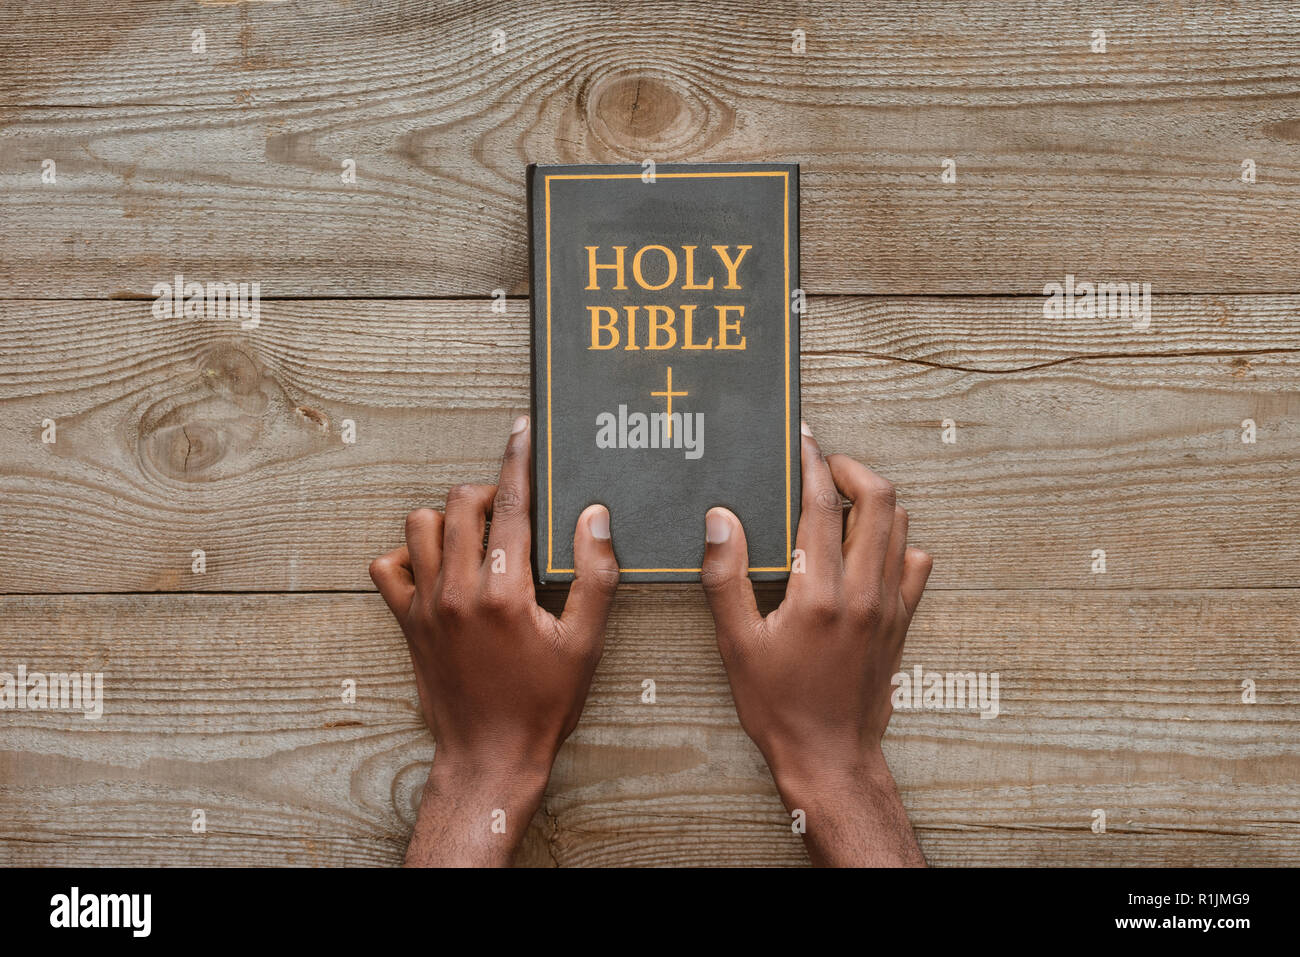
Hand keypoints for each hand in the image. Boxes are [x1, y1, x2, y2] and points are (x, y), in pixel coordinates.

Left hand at [369, 415, 619, 865]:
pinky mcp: (405, 623)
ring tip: (478, 536)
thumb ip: (594, 575)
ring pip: (418, 526)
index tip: (521, 430)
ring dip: (448, 518)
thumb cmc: (543, 704)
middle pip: (458, 504)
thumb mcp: (586, 643)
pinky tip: (438, 566)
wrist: (490, 757)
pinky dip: (408, 555)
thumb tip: (593, 517)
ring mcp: (424, 606)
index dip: (519, 462)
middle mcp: (456, 591)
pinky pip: (388, 567)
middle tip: (512, 510)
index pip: (510, 506)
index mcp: (504, 591)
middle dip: (487, 492)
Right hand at [700, 421, 931, 865]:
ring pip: (902, 526)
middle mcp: (866, 592)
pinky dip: (897, 541)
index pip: (824, 505)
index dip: (812, 463)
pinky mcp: (903, 622)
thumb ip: (725, 577)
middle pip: (880, 500)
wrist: (830, 756)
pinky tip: (866, 549)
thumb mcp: (736, 644)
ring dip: (874, 501)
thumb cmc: (778, 705)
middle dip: (852, 469)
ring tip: (840, 500)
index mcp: (820, 593)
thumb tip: (721, 520)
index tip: (802, 440)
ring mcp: (892, 606)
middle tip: (823, 466)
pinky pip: (916, 563)